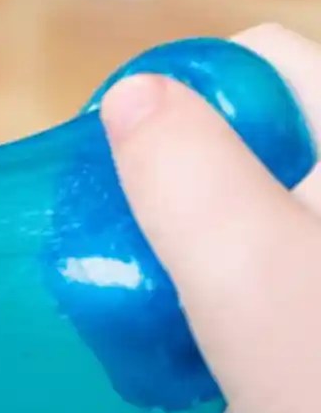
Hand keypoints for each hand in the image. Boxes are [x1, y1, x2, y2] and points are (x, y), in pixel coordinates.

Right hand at [101, 24, 320, 412]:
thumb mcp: (262, 274)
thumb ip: (193, 176)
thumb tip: (132, 97)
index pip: (275, 69)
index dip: (195, 90)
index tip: (125, 147)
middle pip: (231, 141)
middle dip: (159, 168)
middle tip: (115, 221)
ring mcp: (297, 283)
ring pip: (202, 214)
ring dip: (146, 237)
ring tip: (118, 277)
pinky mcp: (266, 344)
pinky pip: (192, 284)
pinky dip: (150, 293)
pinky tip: (136, 329)